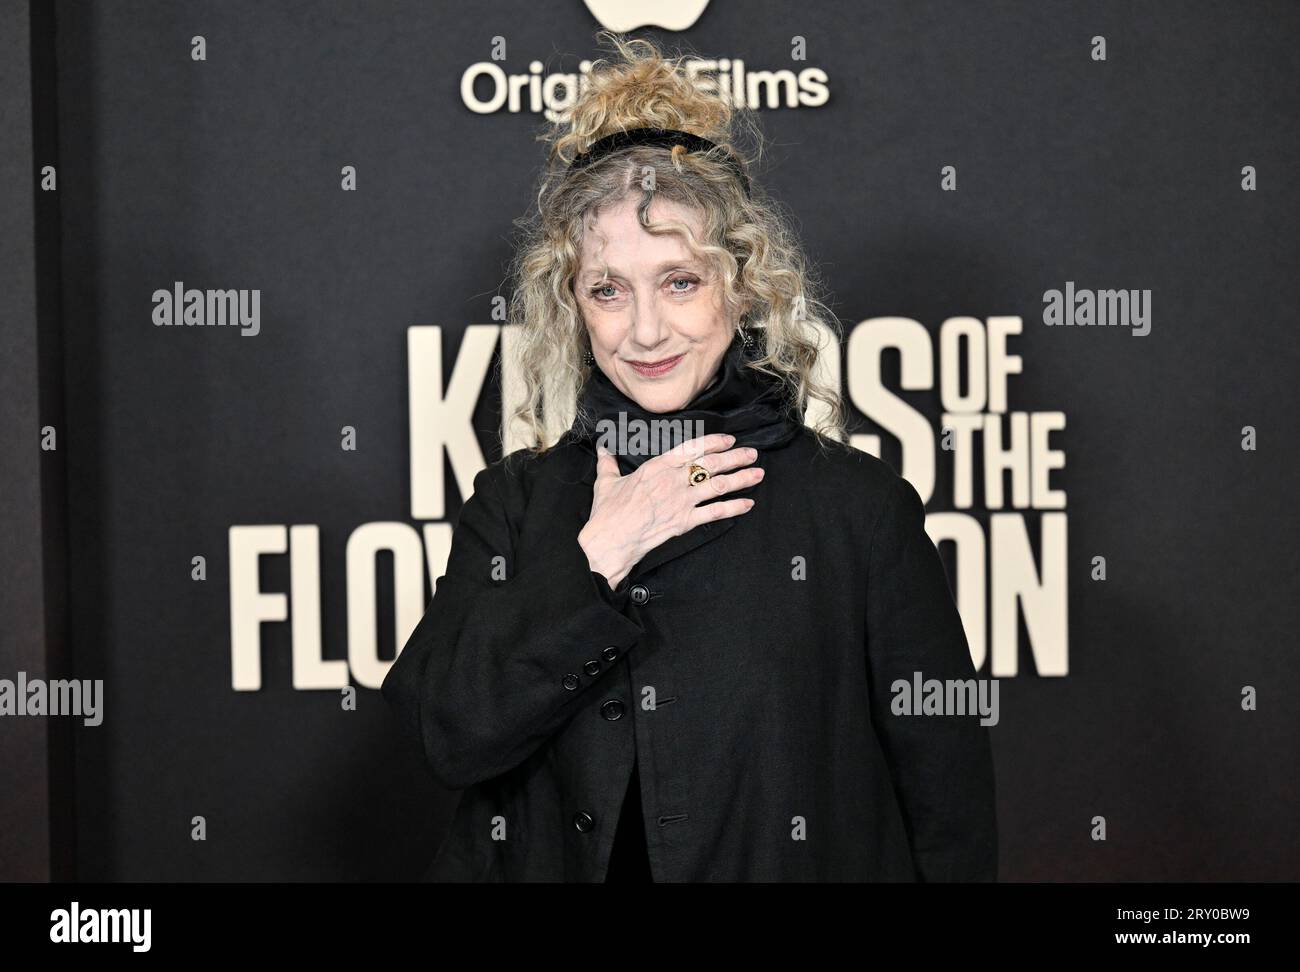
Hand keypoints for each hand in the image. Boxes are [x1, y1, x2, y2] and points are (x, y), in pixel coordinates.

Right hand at [577, 432, 762, 588]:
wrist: (610, 540)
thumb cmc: (607, 512)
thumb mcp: (607, 482)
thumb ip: (608, 463)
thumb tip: (603, 448)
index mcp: (656, 467)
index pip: (691, 448)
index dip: (714, 442)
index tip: (729, 440)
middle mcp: (672, 480)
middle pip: (711, 464)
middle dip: (735, 457)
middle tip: (752, 454)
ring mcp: (681, 501)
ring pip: (717, 485)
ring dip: (741, 479)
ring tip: (758, 474)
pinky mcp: (684, 521)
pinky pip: (715, 512)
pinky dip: (733, 507)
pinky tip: (748, 504)